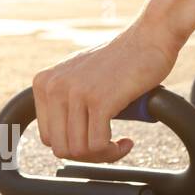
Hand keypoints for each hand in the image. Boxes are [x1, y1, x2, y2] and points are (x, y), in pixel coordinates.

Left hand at [31, 17, 182, 163]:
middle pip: (62, 148)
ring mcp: (76, 93)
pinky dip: (115, 151)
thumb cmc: (123, 62)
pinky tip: (128, 142)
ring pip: (80, 150)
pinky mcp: (99, 100)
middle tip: (111, 148)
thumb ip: (66, 100)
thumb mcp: (81, 77)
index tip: (96, 142)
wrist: (150, 38)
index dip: (74, 147)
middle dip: (89, 155)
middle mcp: (54, 86)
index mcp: (44, 82)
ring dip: (104, 155)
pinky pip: (99, 145)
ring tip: (121, 144)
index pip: (48, 137)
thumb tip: (65, 140)